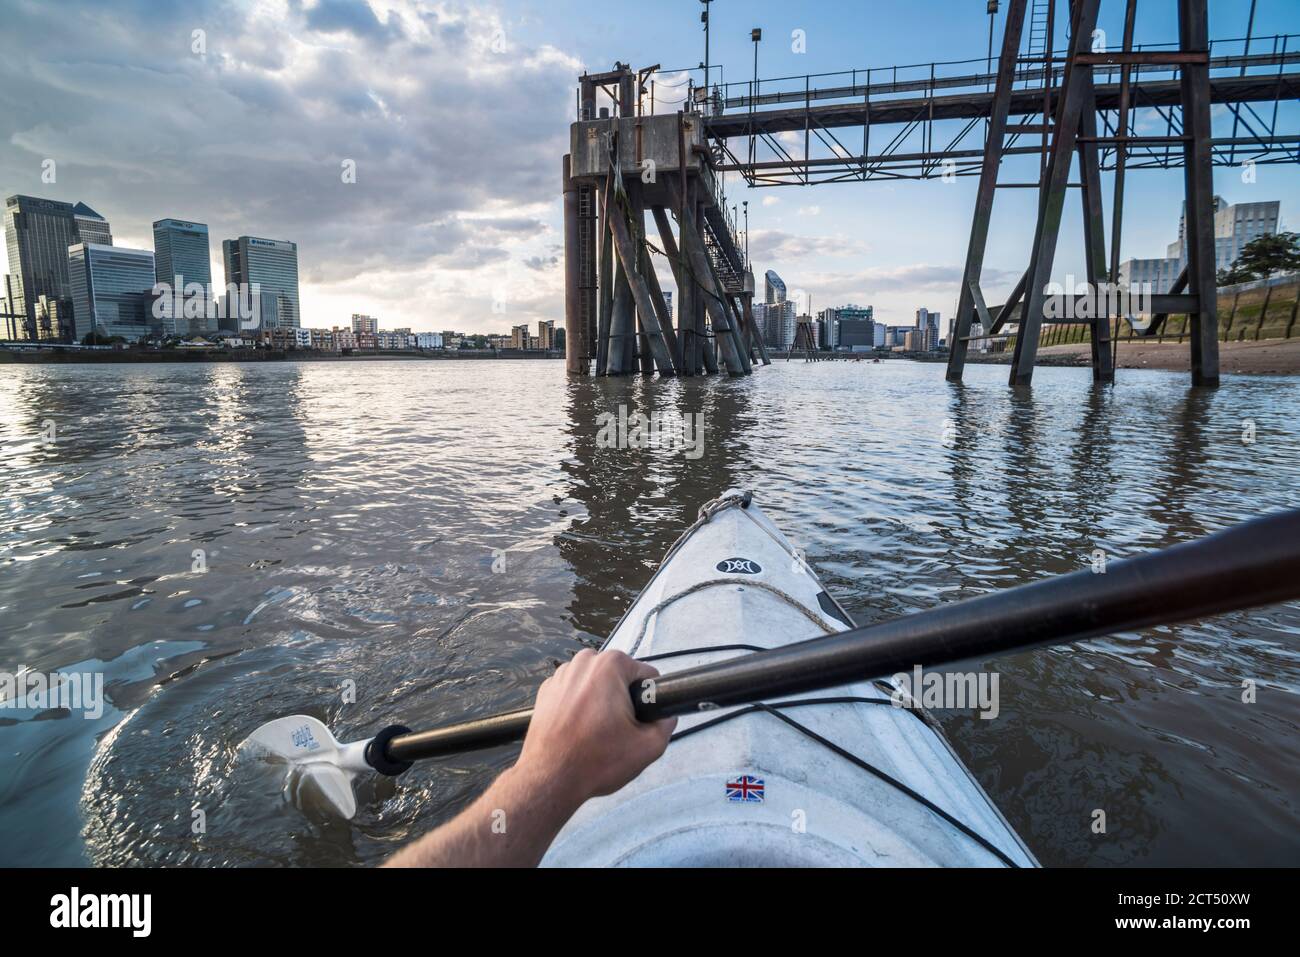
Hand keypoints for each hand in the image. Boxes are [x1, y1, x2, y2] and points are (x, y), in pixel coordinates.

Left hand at [515, 649, 675, 807]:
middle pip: (618, 677)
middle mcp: (584, 662)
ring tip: (598, 733)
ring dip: (601, 702)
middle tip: (619, 731)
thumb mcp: (647, 747)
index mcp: (610, 665)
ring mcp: (561, 674)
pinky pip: (574, 692)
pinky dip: (579, 706)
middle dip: (623, 699)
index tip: (639, 720)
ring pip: (595, 683)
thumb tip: (667, 716)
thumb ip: (666, 725)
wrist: (550, 779)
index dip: (647, 699)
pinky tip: (579, 730)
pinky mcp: (546, 690)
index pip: (645, 675)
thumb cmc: (595, 762)